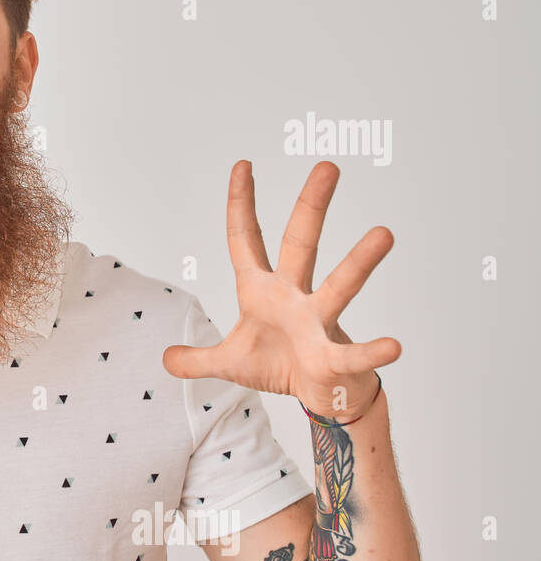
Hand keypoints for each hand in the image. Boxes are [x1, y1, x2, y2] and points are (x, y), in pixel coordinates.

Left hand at [162, 160, 398, 419]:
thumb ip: (197, 359)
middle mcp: (293, 297)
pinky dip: (372, 351)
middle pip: (300, 244)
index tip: (242, 165)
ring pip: (339, 286)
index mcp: (261, 291)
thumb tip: (165, 358)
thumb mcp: (228, 362)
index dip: (241, 205)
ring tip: (383, 233)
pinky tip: (394, 346)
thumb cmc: (279, 366)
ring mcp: (317, 323)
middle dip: (311, 207)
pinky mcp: (333, 358)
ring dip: (359, 263)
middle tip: (327, 166)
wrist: (317, 395)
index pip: (247, 240)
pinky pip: (354, 354)